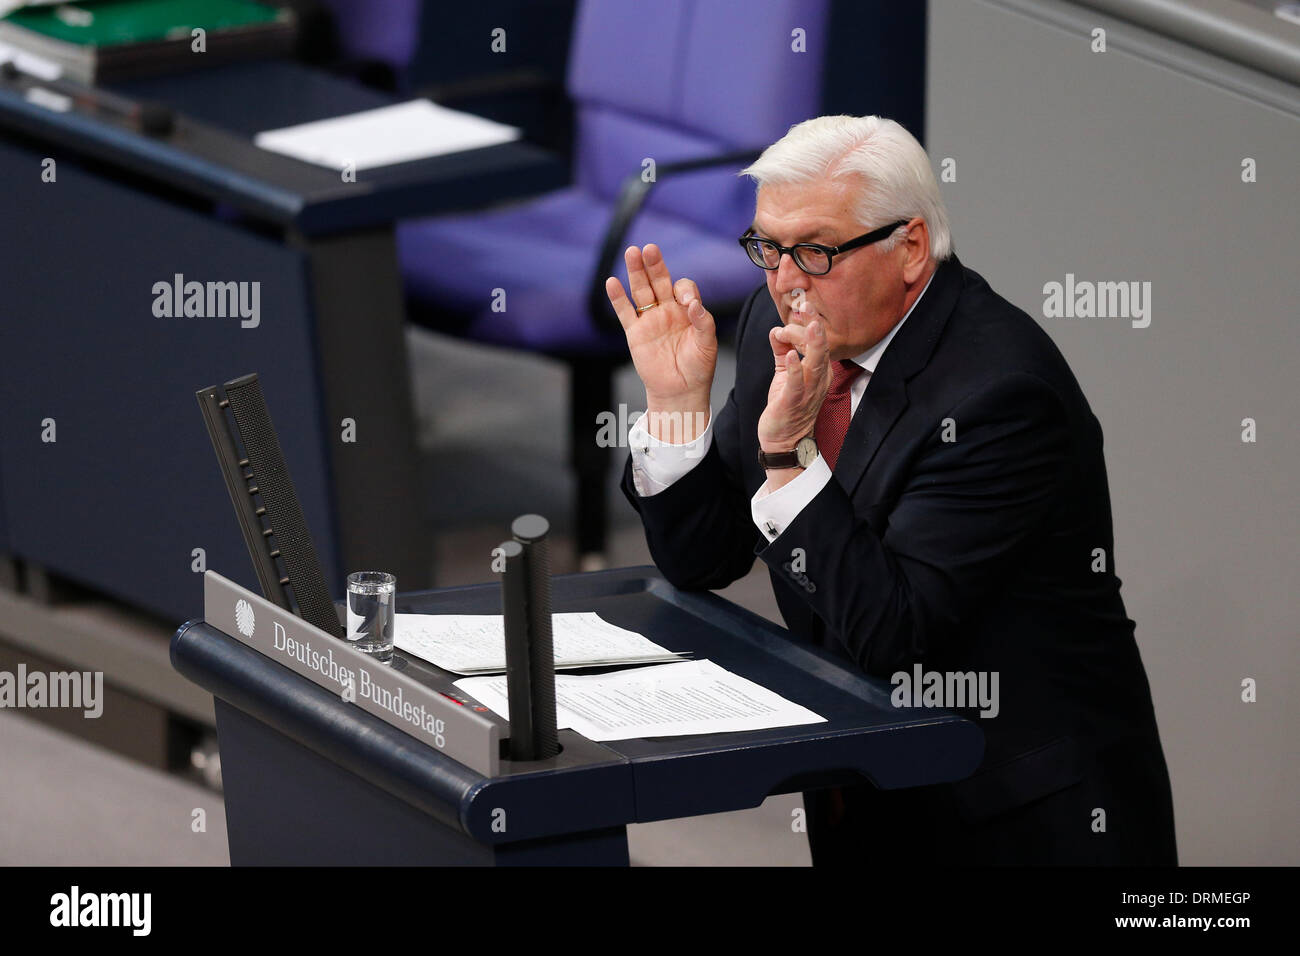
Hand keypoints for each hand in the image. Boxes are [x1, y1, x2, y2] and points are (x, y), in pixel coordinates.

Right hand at [606, 244, 716, 431]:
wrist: (681, 391)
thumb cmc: (698, 367)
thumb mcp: (708, 344)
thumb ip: (703, 322)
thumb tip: (693, 305)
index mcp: (687, 309)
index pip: (683, 288)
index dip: (685, 290)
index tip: (687, 302)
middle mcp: (668, 310)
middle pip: (659, 281)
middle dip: (655, 265)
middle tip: (650, 249)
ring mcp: (650, 320)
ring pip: (641, 291)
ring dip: (636, 272)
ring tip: (632, 253)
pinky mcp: (635, 333)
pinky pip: (625, 313)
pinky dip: (617, 298)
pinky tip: (612, 282)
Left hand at [757, 318, 831, 452]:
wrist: (784, 439)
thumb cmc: (787, 406)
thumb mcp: (785, 373)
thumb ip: (782, 350)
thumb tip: (776, 330)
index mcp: (818, 370)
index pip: (817, 342)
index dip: (809, 323)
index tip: (801, 306)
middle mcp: (818, 379)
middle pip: (821, 348)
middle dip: (815, 326)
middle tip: (808, 306)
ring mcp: (808, 391)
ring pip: (815, 364)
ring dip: (813, 344)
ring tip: (811, 326)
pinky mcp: (793, 402)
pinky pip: (796, 384)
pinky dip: (794, 369)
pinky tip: (790, 355)